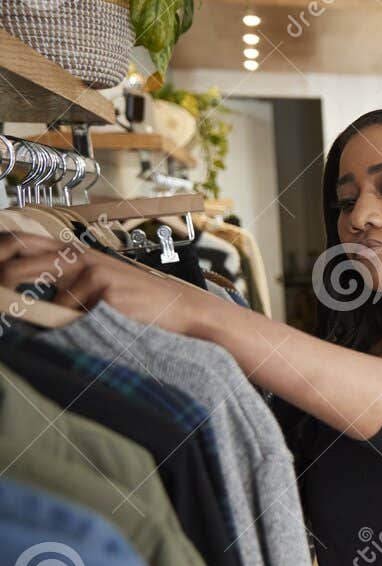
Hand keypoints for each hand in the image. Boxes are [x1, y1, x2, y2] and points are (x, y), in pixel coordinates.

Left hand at [0, 231, 216, 335]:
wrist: (181, 308)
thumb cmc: (137, 302)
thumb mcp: (94, 286)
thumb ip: (61, 286)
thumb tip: (20, 300)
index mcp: (70, 252)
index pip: (18, 241)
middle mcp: (75, 254)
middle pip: (17, 258)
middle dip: (4, 280)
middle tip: (5, 299)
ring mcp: (89, 267)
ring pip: (47, 296)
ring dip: (57, 316)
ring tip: (87, 321)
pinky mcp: (102, 283)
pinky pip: (73, 312)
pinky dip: (83, 324)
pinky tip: (107, 322)